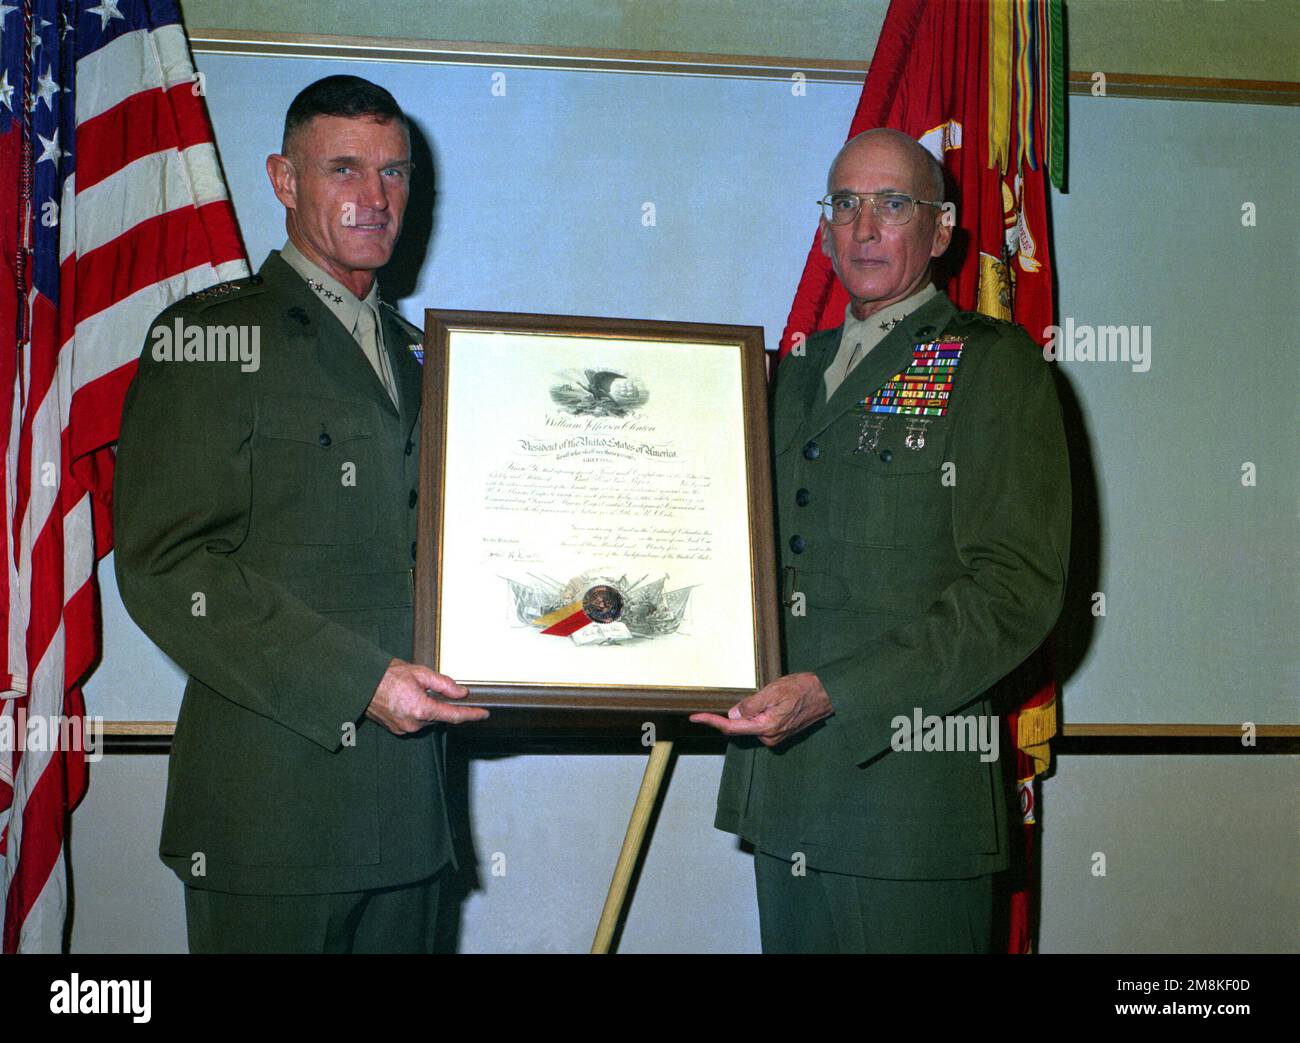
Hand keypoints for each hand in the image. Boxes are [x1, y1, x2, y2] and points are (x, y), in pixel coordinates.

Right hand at [365, 658, 488, 734]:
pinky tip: (406, 699)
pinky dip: (415, 712)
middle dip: (438, 704)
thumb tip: (461, 693)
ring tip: (410, 691)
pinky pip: (414, 721)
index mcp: (421, 709)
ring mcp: (404, 728)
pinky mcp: (397, 729)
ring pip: (427, 719)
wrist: (362, 683)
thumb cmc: (388, 676)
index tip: (483, 714)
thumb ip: (444, 684)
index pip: (454, 716)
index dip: (471, 715)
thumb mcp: (421, 673)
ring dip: (426, 707)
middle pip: (439, 717)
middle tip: (425, 688)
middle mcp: (414, 723)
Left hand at [690, 672, 832, 746]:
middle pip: (741, 726)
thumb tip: (733, 715)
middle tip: (760, 692)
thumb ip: (751, 705)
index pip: (731, 728)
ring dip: (753, 710)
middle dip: (740, 710)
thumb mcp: (773, 691)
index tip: (695, 717)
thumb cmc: (802, 690)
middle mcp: (769, 737)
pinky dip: (759, 712)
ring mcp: (775, 736)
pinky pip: (760, 723)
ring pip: (751, 723)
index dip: (711, 722)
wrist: (826, 694)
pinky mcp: (779, 732)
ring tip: (773, 694)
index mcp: (766, 728)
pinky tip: (774, 700)